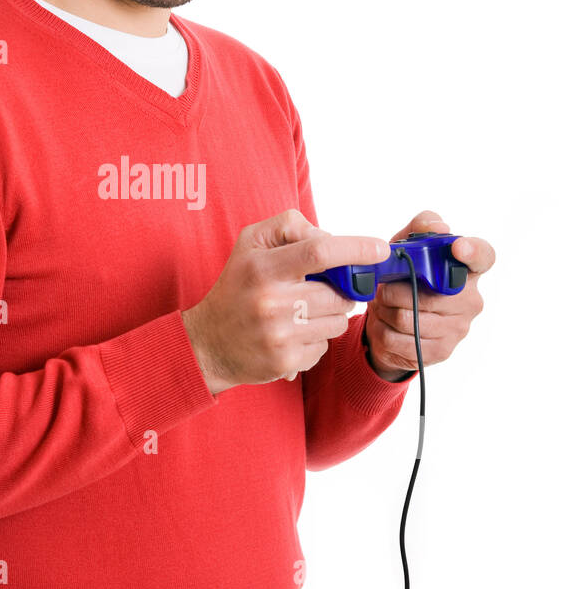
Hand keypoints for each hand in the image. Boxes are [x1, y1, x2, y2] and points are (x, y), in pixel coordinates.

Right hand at [181, 208, 390, 394]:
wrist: (209, 343)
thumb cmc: (238, 285)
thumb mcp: (251, 242)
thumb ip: (290, 227)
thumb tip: (330, 238)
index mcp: (263, 267)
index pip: (319, 252)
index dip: (356, 249)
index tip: (380, 249)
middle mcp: (271, 302)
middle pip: (337, 294)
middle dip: (342, 291)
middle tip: (326, 289)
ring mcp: (279, 335)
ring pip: (338, 322)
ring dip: (331, 315)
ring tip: (303, 311)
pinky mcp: (286, 361)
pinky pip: (325, 346)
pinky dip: (317, 338)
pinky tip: (293, 333)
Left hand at [363, 209, 494, 379]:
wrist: (389, 324)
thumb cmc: (402, 280)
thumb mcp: (405, 249)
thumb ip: (420, 228)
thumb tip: (439, 225)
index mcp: (467, 270)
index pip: (483, 256)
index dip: (473, 251)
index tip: (457, 248)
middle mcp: (470, 300)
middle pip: (429, 295)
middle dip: (396, 290)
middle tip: (385, 288)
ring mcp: (458, 328)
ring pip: (410, 318)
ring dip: (386, 310)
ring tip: (385, 305)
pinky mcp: (441, 350)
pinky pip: (401, 340)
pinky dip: (384, 331)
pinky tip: (387, 326)